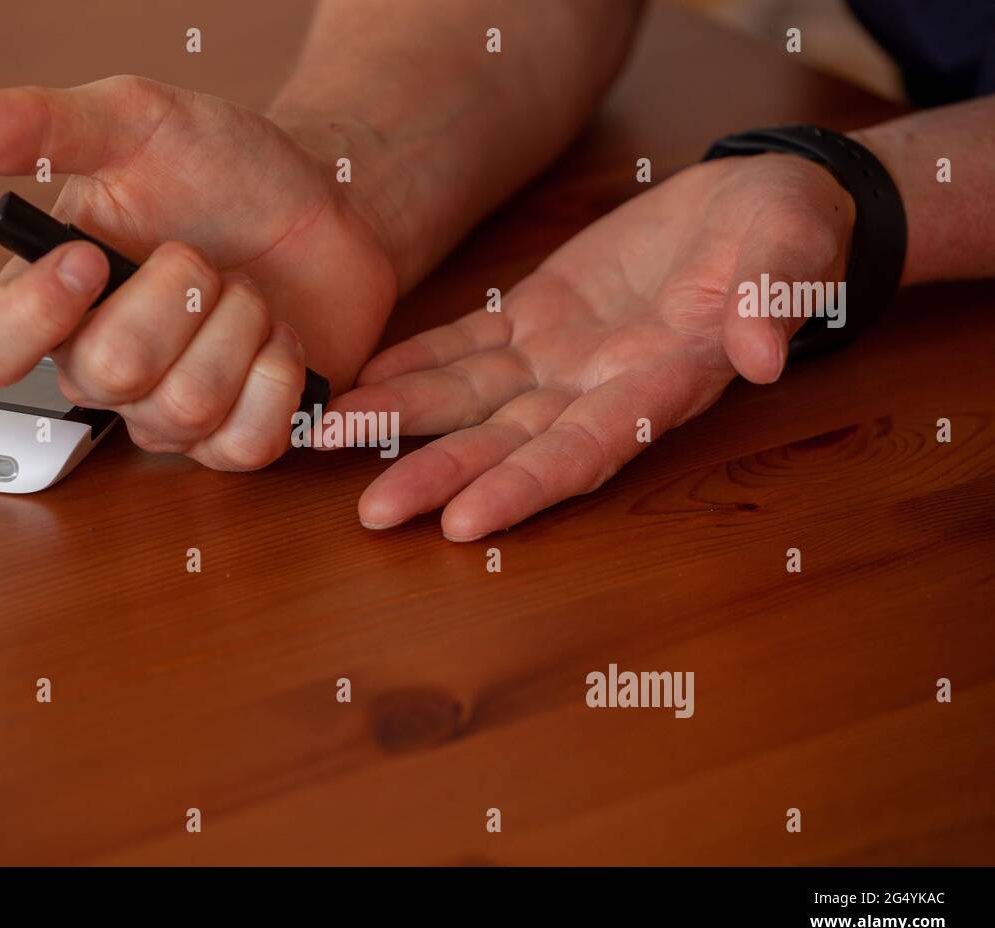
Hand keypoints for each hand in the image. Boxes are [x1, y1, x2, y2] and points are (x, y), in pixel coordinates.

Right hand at [0, 75, 396, 469]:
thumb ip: (41, 123)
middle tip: (207, 258)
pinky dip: (277, 378)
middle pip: (107, 375)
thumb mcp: (136, 123)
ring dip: (237, 329)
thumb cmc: (224, 169)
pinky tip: (280, 337)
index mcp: (52, 297)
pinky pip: (243, 446)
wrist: (321, 198)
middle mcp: (101, 366)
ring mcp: (167, 410)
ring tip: (247, 290)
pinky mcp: (234, 437)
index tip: (91, 258)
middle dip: (178, 299)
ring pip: (183, 409)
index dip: (30, 318)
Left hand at [331, 153, 854, 538]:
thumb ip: (774, 302)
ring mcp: (560, 356)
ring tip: (331, 438)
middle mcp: (597, 388)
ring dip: (401, 421)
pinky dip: (414, 361)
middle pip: (507, 444)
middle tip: (370, 514)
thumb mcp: (794, 255)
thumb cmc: (787, 234)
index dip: (527, 487)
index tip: (464, 523)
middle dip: (439, 477)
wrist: (755, 206)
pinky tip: (362, 378)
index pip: (585, 453)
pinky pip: (464, 342)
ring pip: (469, 399)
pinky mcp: (535, 313)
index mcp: (662, 388)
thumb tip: (762, 354)